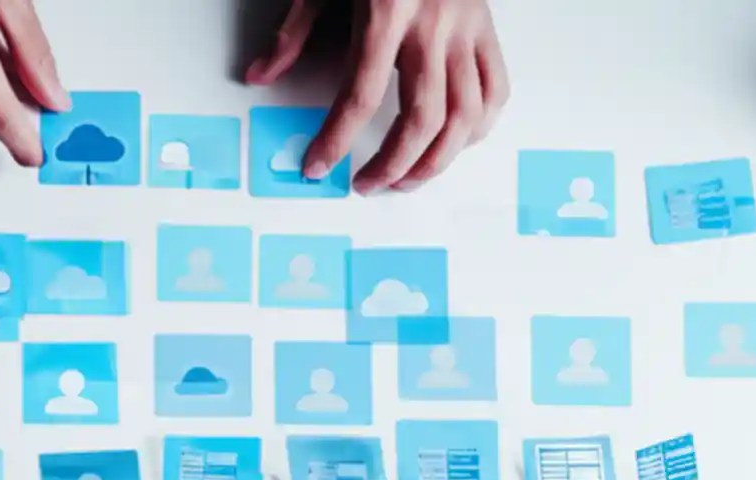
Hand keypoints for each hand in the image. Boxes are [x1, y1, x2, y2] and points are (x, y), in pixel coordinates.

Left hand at [246, 0, 508, 193]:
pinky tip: (453, 144)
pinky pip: (496, 89)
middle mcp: (434, 24)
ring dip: (437, 160)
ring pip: (467, 115)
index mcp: (387, 12)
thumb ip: (292, 30)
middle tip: (367, 185)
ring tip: (407, 179)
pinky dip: (478, 126)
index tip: (317, 165)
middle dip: (392, 164)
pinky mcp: (488, 27)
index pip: (360, 96)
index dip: (335, 139)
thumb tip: (259, 75)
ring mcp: (468, 27)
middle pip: (422, 118)